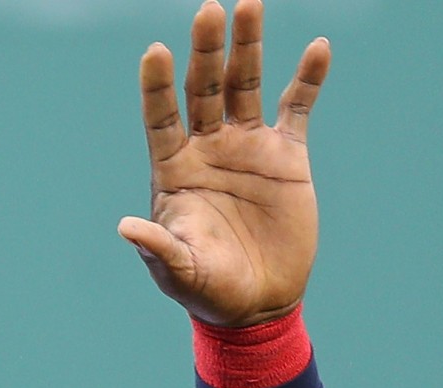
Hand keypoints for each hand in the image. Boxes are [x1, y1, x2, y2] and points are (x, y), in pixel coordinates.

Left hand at [118, 0, 330, 327]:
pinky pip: (298, 107)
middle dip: (206, 50)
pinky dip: (308, 79)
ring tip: (249, 4)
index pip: (160, 117)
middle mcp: (207, 149)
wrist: (257, 303)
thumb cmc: (207, 289)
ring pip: (246, 85)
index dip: (157, 85)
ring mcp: (247, 148)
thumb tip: (125, 227)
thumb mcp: (179, 271)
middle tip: (209, 8)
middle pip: (203, 89)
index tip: (155, 51)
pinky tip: (317, 47)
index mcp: (174, 170)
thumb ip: (157, 247)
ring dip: (248, 47)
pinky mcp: (287, 156)